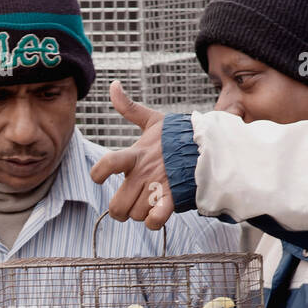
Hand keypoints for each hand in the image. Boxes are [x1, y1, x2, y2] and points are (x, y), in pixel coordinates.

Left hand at [89, 80, 174, 229]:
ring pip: (135, 215)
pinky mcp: (174, 199)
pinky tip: (155, 215)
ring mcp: (159, 188)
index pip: (108, 164)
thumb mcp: (153, 120)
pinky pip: (155, 220)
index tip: (99, 176)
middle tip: (127, 202)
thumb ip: (129, 108)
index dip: (98, 173)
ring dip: (139, 213)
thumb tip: (114, 85)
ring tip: (148, 202)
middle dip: (119, 209)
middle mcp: (144, 174)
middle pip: (117, 205)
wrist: (209, 146)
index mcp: (136, 155)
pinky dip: (152, 222)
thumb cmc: (177, 136)